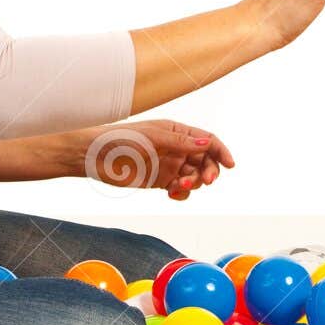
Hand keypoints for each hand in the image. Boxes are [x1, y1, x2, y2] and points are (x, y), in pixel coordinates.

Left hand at [82, 120, 234, 200]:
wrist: (94, 156)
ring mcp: (169, 165)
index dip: (221, 151)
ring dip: (193, 183)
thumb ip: (181, 142)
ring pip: (194, 177)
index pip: (207, 140)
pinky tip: (173, 193)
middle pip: (205, 161)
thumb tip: (207, 143)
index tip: (230, 164)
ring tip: (178, 186)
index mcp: (177, 131)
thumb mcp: (153, 137)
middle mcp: (176, 148)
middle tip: (205, 181)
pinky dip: (182, 193)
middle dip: (209, 171)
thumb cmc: (121, 138)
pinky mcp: (160, 181)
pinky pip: (180, 189)